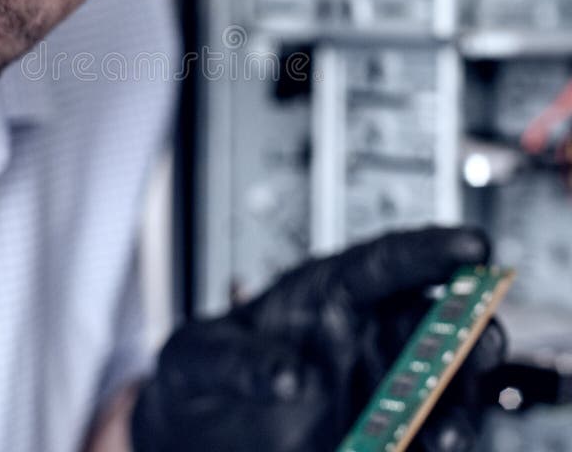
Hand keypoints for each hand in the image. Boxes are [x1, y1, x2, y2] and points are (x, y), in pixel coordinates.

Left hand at [131, 226, 506, 451]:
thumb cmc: (202, 375)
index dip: (428, 250)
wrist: (194, 432)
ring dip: (454, 399)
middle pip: (428, 321)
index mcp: (324, 294)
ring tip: (448, 429)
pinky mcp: (375, 433)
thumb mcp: (199, 356)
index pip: (383, 261)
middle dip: (465, 326)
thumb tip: (288, 376)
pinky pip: (419, 435)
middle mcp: (360, 335)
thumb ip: (238, 360)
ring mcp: (371, 387)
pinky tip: (428, 450)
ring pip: (437, 383)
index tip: (469, 246)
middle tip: (482, 337)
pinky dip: (431, 442)